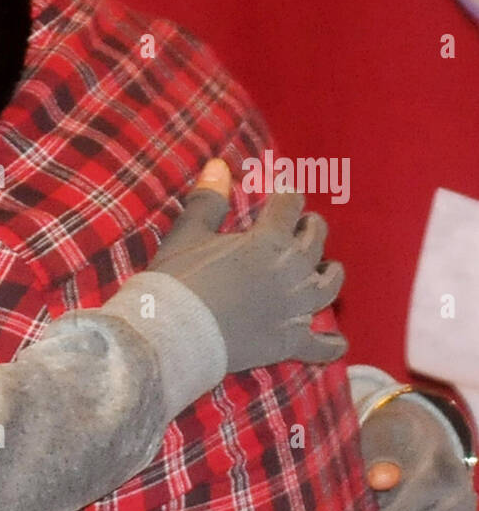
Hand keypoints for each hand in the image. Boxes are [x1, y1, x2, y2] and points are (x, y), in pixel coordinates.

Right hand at [149, 160, 347, 371]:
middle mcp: (292, 270)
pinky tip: (337, 342)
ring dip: (329, 272)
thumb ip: (208, 200)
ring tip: (325, 267)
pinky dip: (331, 344)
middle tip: (302, 225)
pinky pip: (322, 345)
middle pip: (316, 240)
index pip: (289, 204)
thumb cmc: (178, 282)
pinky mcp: (290, 342)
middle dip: (310, 227)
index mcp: (269, 240)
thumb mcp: (187, 235)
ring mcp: (296, 307)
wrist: (174, 334)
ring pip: (329, 285)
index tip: (283, 189)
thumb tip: (219, 165)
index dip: (287, 193)